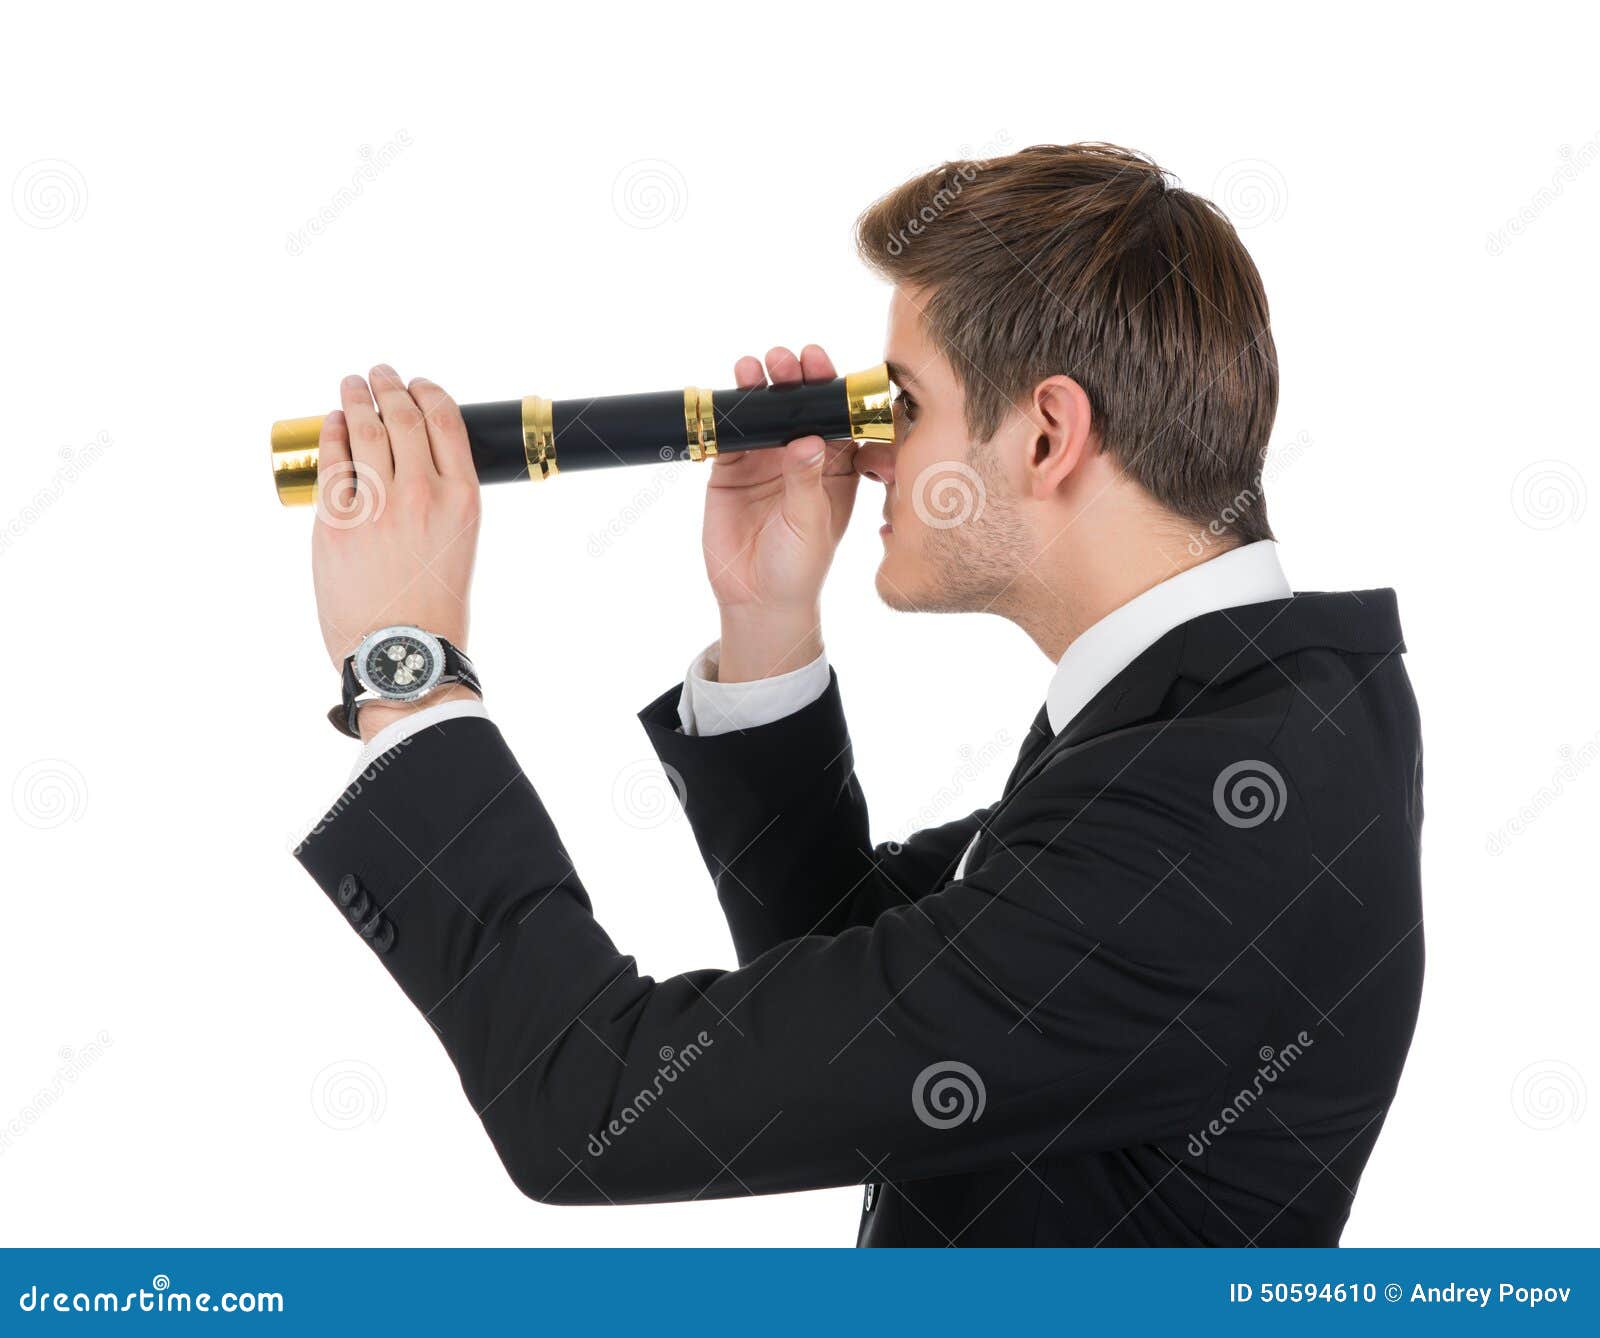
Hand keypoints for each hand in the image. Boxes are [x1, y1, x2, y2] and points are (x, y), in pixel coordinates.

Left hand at [312, 364, 480, 739]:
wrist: (401, 654)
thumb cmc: (435, 612)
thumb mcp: (458, 547)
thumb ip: (440, 505)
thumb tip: (409, 469)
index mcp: (462, 500)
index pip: (445, 422)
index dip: (429, 394)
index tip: (418, 385)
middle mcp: (421, 493)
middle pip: (402, 417)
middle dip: (389, 387)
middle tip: (379, 374)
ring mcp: (376, 504)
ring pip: (364, 430)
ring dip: (356, 399)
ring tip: (352, 384)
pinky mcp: (335, 521)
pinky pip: (333, 462)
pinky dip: (332, 434)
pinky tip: (332, 423)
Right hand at [701, 345, 858, 680]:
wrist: (755, 600)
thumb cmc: (798, 567)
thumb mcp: (810, 525)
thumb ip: (806, 482)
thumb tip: (807, 441)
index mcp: (836, 466)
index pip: (836, 416)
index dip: (830, 389)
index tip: (821, 365)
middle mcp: (802, 456)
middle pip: (800, 406)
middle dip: (794, 379)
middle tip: (785, 361)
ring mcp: (765, 460)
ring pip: (764, 413)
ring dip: (759, 388)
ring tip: (753, 368)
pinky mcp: (731, 471)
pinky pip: (729, 434)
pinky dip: (726, 414)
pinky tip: (726, 395)